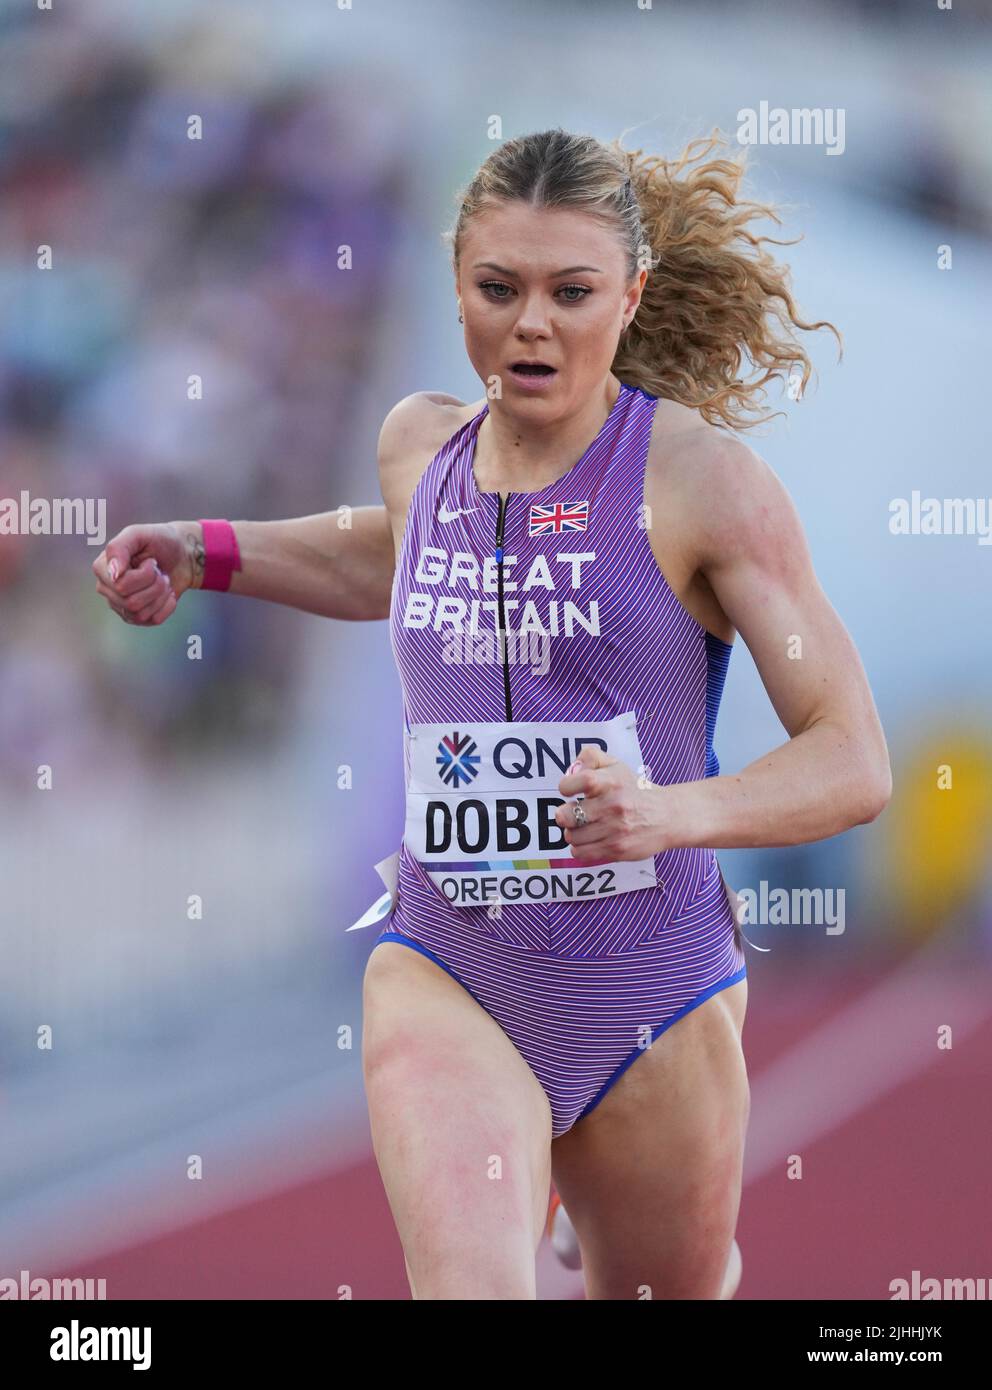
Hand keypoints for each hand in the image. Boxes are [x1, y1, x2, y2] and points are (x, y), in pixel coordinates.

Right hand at [91, 521, 199, 626]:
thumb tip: (114, 574)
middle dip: (155, 585)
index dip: (144, 575)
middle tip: (159, 572)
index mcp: (102, 568)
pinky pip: (154, 620)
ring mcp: (121, 605)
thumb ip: (119, 547)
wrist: (183, 555)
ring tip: (163, 581)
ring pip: (141, 614)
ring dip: (161, 594)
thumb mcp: (139, 534)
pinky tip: (167, 593)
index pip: (121, 586)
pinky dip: (168, 605)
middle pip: (131, 602)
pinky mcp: (137, 617)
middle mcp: (107, 589)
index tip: (151, 561)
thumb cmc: (159, 541)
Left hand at [555, 743, 667, 862]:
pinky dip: (580, 847)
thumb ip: (591, 758)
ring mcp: (615, 829)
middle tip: (573, 813)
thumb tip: (572, 770)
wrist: (668, 817)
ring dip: (573, 832)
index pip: (582, 779)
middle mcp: (614, 805)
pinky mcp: (617, 849)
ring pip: (571, 836)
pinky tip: (590, 839)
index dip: (567, 786)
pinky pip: (581, 852)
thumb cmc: (636, 790)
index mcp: (613, 781)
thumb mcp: (617, 765)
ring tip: (584, 826)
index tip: (569, 790)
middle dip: (565, 814)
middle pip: (567, 815)